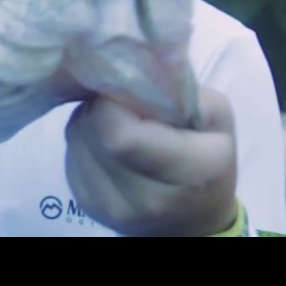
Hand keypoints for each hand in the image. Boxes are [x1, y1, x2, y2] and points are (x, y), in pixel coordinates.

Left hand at [64, 86, 238, 236]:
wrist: (193, 220)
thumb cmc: (210, 159)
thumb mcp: (215, 115)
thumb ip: (178, 89)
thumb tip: (130, 65)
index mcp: (191, 173)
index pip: (119, 132)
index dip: (116, 100)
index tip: (132, 92)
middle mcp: (148, 200)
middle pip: (92, 131)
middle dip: (102, 106)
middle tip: (124, 104)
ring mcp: (112, 208)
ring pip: (76, 138)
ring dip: (91, 121)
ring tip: (119, 124)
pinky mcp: (86, 205)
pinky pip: (70, 153)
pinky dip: (85, 140)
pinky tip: (107, 144)